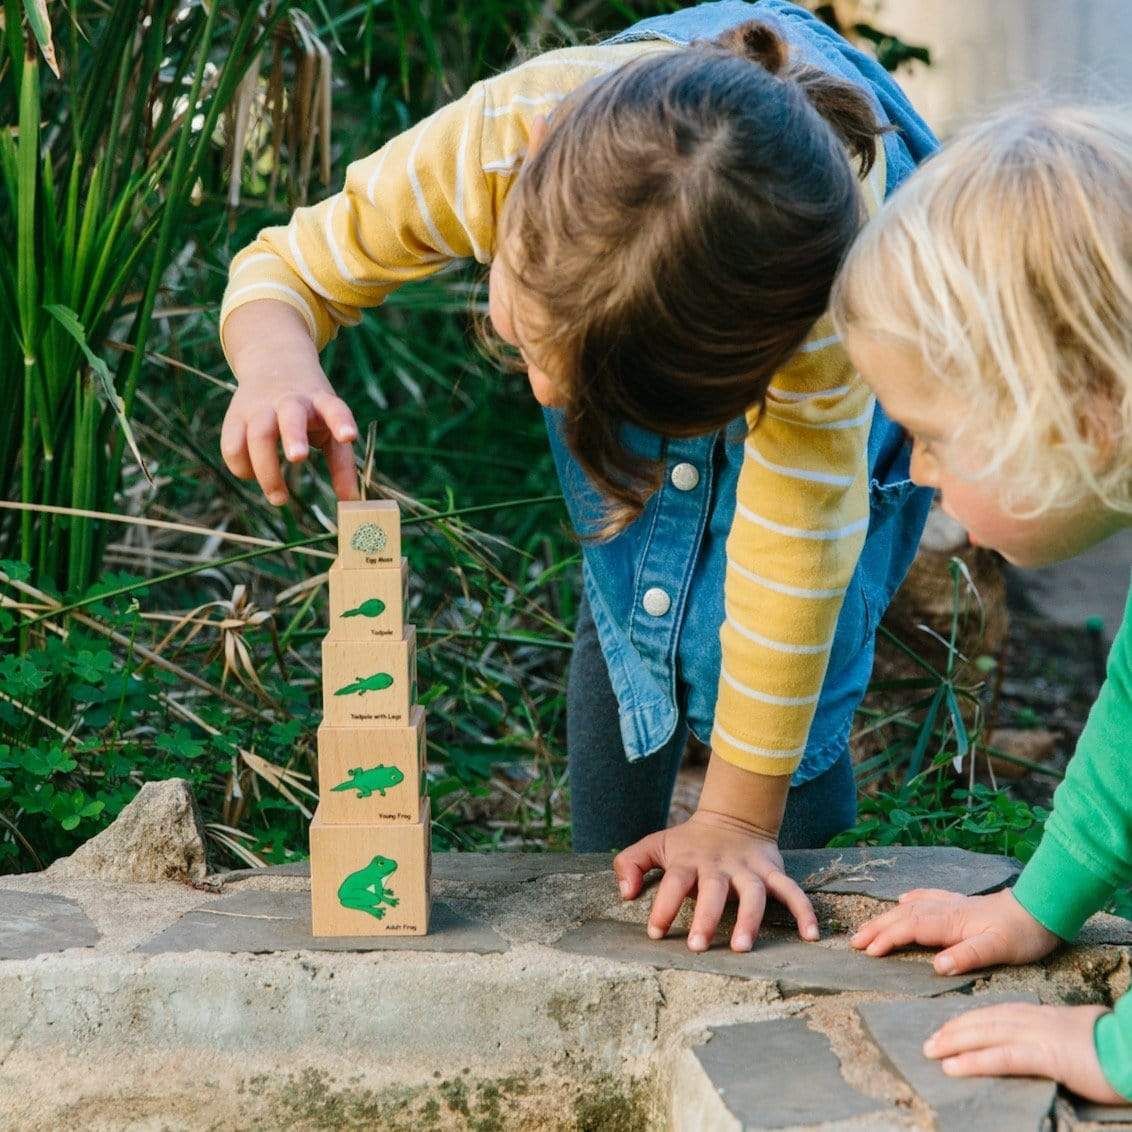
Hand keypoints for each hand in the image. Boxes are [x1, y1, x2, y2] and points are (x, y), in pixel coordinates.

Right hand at [220, 300, 358, 504]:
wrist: (274, 363)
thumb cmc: (311, 410)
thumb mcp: (331, 429)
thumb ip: (342, 465)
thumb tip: (349, 502)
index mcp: (320, 401)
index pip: (334, 408)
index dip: (341, 422)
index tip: (349, 437)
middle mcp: (290, 401)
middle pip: (290, 417)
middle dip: (293, 436)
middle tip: (299, 458)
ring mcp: (260, 407)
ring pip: (257, 434)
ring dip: (266, 468)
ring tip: (280, 498)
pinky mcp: (235, 416)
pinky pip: (232, 446)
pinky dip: (242, 468)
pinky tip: (254, 477)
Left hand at [613, 810, 818, 951]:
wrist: (732, 817)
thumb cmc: (687, 843)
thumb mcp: (655, 844)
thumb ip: (631, 863)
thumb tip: (625, 893)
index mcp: (689, 860)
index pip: (674, 882)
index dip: (663, 906)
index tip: (655, 932)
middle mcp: (720, 865)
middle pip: (714, 890)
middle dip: (706, 917)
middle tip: (697, 946)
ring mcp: (749, 868)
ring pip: (753, 893)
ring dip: (750, 919)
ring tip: (743, 947)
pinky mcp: (773, 871)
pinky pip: (792, 891)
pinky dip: (804, 911)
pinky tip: (810, 936)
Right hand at [849, 887, 1058, 973]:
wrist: (1042, 909)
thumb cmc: (1022, 934)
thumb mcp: (999, 950)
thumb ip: (967, 956)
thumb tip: (936, 966)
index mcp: (951, 922)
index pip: (910, 929)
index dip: (887, 939)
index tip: (868, 952)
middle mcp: (946, 909)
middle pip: (903, 916)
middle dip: (877, 928)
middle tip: (854, 941)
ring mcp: (952, 903)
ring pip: (911, 907)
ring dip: (887, 917)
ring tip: (868, 927)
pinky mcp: (961, 903)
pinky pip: (927, 897)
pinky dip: (911, 899)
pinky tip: (903, 900)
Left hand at [924, 1002, 1122, 1102]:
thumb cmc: (1112, 1046)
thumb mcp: (1076, 1036)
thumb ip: (1052, 1036)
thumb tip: (1040, 1043)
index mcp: (1042, 1015)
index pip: (997, 1013)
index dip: (971, 1020)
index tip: (950, 1028)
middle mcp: (1035, 1020)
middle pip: (985, 1020)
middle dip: (954, 1030)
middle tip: (929, 1041)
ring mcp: (1039, 1036)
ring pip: (986, 1034)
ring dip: (955, 1042)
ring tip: (931, 1051)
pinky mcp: (1046, 1056)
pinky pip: (1002, 1057)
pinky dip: (974, 1061)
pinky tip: (953, 1067)